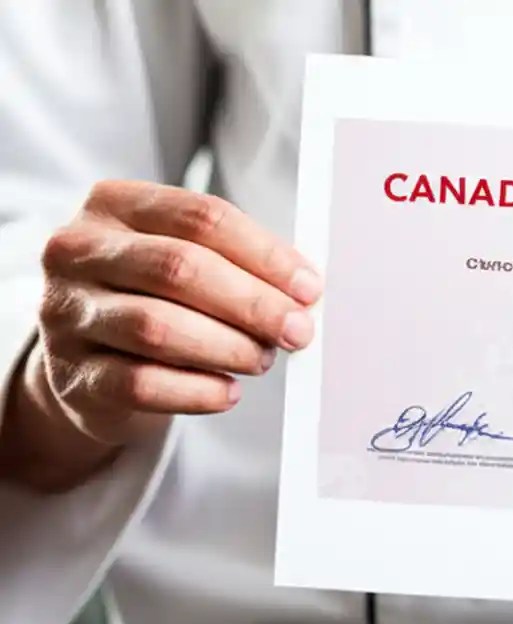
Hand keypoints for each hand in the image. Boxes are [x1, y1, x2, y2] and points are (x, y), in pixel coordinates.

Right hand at [26, 180, 322, 449]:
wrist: (86, 365)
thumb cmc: (153, 298)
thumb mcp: (182, 259)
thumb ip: (234, 261)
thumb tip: (302, 290)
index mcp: (114, 205)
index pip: (201, 217)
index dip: (264, 254)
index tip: (308, 288)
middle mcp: (78, 252)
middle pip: (179, 268)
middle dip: (252, 303)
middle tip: (296, 330)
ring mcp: (66, 315)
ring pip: (158, 327)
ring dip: (228, 347)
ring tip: (261, 358)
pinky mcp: (73, 376)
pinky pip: (143, 384)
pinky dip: (198, 391)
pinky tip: (228, 391)